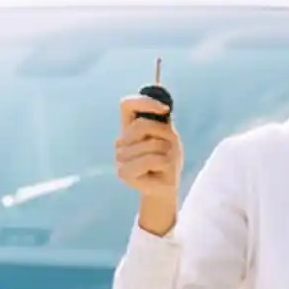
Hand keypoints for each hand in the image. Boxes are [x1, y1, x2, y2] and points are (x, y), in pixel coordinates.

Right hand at [116, 95, 182, 229]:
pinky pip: (151, 159)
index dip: (145, 102)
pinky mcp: (123, 172)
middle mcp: (121, 140)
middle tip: (169, 149)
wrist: (166, 187)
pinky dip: (164, 164)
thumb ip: (162, 122)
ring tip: (164, 163)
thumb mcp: (168, 137)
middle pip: (144, 125)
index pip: (127, 104)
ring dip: (167, 153)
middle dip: (164, 135)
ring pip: (151, 144)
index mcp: (129, 128)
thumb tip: (164, 105)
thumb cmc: (167, 160)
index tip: (165, 109)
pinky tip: (160, 172)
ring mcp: (119, 156)